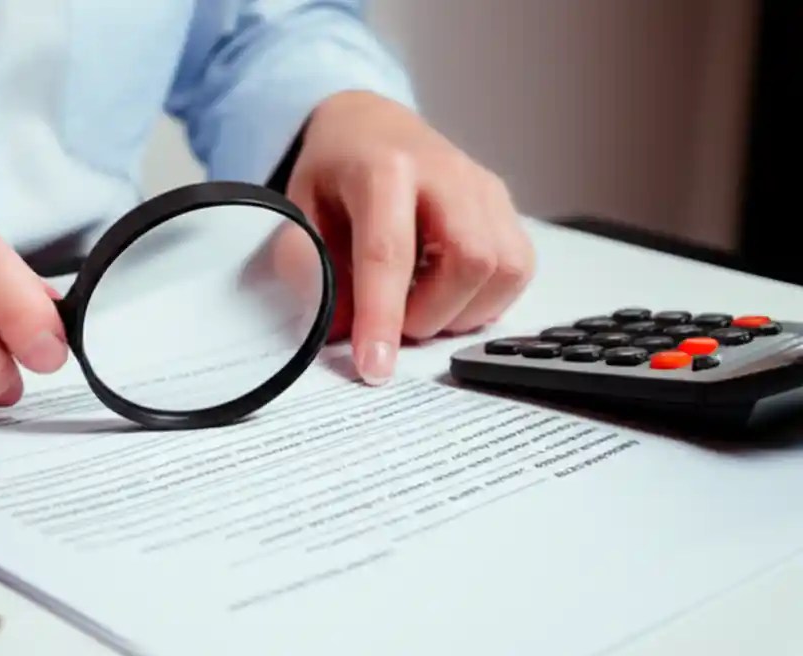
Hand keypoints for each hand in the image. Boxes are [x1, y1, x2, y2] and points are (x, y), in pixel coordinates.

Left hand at [286, 91, 534, 383]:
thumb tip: (338, 330)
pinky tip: (448, 295)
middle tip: (395, 325)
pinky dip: (486, 300)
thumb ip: (311, 267)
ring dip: (461, 311)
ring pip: (504, 269)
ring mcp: (484, 188)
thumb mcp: (300, 208)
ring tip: (420, 309)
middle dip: (430, 315)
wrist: (370, 125)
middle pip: (469, 261)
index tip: (375, 367)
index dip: (383, 317)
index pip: (390, 252)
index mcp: (384, 167)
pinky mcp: (505, 207)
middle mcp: (446, 172)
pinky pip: (518, 269)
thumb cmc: (335, 170)